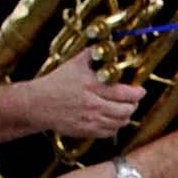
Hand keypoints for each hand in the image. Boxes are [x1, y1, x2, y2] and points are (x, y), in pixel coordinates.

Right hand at [23, 54, 144, 141]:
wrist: (37, 104)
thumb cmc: (55, 83)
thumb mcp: (73, 65)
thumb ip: (90, 54)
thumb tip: (102, 45)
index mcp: (92, 86)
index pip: (124, 93)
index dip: (137, 93)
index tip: (140, 91)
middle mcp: (93, 104)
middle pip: (125, 110)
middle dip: (133, 105)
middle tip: (133, 101)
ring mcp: (89, 120)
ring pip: (119, 123)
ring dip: (125, 116)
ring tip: (124, 110)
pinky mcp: (85, 131)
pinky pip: (108, 133)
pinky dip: (115, 127)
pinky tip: (112, 120)